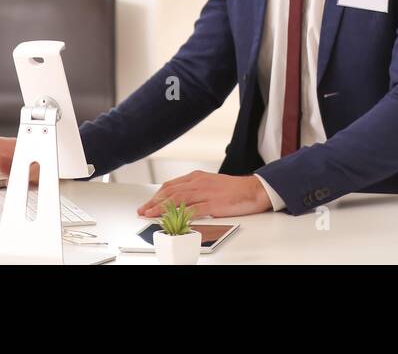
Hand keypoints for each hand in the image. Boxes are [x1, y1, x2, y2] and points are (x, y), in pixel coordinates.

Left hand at [138, 170, 271, 218]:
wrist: (255, 189)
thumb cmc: (235, 190)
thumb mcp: (211, 186)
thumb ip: (195, 192)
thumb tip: (179, 202)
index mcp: (198, 177)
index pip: (171, 186)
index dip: (156, 196)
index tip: (147, 205)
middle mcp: (199, 182)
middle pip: (170, 191)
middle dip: (154, 202)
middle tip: (142, 211)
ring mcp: (206, 192)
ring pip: (178, 199)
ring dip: (161, 207)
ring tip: (150, 215)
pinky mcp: (214, 203)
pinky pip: (193, 209)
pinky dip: (180, 215)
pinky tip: (172, 220)